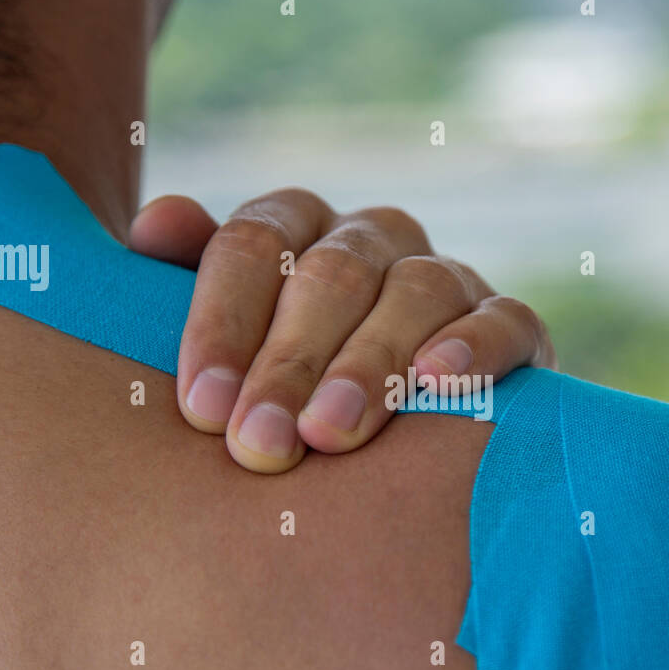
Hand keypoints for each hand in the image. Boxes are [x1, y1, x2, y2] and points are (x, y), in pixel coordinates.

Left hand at [128, 188, 555, 472]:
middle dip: (290, 362)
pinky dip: (472, 347)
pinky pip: (504, 320)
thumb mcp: (232, 340)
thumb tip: (155, 225)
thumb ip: (191, 283)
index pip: (253, 243)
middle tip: (260, 444)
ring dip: (369, 364)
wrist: (405, 444)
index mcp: (296, 230)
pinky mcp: (512, 325)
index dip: (223, 322)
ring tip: (330, 434)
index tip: (202, 407)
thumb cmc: (287, 391)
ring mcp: (448, 277)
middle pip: (330, 274)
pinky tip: (436, 384)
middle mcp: (373, 240)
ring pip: (415, 292)